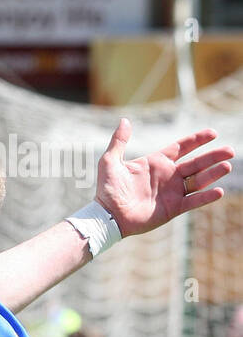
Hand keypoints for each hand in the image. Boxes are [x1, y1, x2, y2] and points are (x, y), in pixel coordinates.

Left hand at [95, 119, 232, 236]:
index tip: (213, 132)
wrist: (107, 215)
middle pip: (196, 163)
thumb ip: (119, 141)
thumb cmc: (107, 189)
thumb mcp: (110, 161)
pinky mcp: (173, 208)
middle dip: (213, 156)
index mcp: (156, 163)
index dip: (197, 140)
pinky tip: (218, 190)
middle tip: (230, 150)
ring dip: (213, 174)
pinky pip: (193, 201)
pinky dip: (206, 197)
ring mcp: (172, 192)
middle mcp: (167, 176)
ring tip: (226, 166)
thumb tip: (124, 120)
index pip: (181, 147)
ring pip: (198, 181)